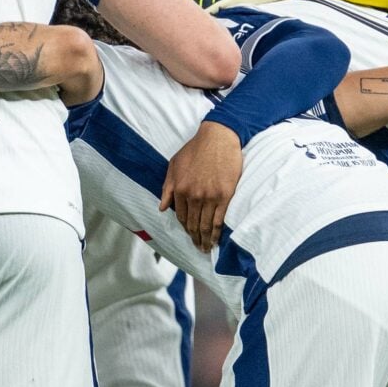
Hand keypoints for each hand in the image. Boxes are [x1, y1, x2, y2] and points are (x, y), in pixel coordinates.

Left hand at [160, 122, 243, 250]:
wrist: (218, 137)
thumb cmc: (195, 149)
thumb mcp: (174, 165)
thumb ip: (167, 188)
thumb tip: (163, 208)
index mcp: (179, 189)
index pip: (180, 216)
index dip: (184, 227)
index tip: (189, 234)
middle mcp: (193, 196)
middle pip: (192, 224)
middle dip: (194, 238)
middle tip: (198, 248)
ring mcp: (209, 197)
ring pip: (205, 225)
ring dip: (205, 240)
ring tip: (206, 249)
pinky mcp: (224, 195)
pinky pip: (219, 220)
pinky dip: (216, 233)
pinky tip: (216, 240)